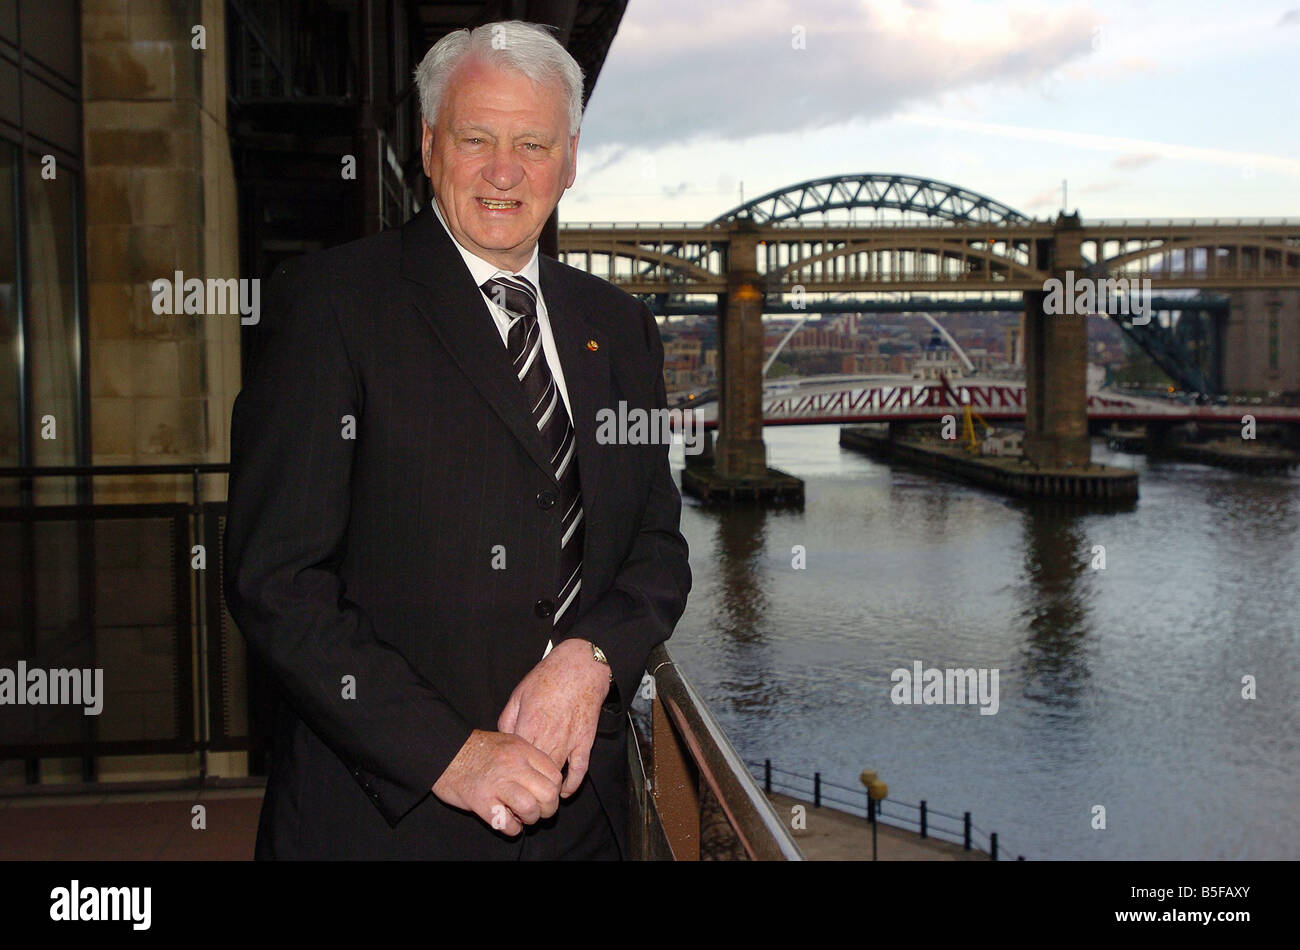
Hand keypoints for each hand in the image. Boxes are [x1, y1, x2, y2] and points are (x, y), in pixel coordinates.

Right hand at [431, 729, 561, 835]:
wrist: (444, 752)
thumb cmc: (476, 750)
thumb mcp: (508, 742)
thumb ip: (529, 758)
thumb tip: (548, 780)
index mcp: (522, 750)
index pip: (555, 775)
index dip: (555, 790)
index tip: (545, 795)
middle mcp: (513, 766)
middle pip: (548, 794)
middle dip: (548, 809)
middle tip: (538, 810)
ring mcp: (497, 784)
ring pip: (530, 809)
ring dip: (530, 819)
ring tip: (521, 816)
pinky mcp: (481, 801)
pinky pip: (507, 824)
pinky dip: (511, 828)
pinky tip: (506, 821)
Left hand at [498, 638, 610, 797]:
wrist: (580, 667)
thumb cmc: (548, 677)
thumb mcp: (518, 694)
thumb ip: (507, 720)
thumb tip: (502, 739)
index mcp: (527, 727)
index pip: (514, 761)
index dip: (507, 774)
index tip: (503, 781)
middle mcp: (547, 739)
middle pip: (533, 774)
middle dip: (525, 786)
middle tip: (518, 796)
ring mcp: (568, 743)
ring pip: (554, 776)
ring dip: (546, 789)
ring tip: (537, 798)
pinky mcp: (585, 743)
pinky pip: (579, 770)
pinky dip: (572, 785)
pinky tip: (564, 792)